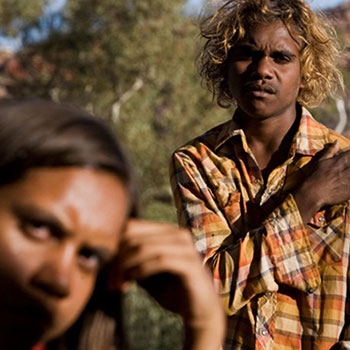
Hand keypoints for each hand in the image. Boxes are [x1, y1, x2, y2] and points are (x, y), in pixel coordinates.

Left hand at [110, 219, 225, 349]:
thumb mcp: (146, 272)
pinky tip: (134, 280)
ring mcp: (186, 247)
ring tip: (119, 284)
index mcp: (167, 231)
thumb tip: (106, 254)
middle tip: (110, 282)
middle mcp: (178, 234)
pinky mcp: (191, 264)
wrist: (200, 312)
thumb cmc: (171, 290)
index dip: (114, 246)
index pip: (132, 227)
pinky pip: (160, 260)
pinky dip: (142, 270)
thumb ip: (131, 261)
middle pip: (134, 238)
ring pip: (144, 248)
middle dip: (117, 260)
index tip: (106, 268)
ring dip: (126, 267)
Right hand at [294, 141, 349, 222]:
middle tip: (346, 170)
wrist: (313, 194)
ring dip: (349, 173)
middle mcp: (348, 168)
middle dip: (349, 165)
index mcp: (342, 159)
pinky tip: (347, 184)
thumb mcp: (321, 161)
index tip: (347, 160)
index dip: (349, 156)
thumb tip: (337, 141)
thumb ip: (330, 151)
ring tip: (345, 175)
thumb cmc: (315, 177)